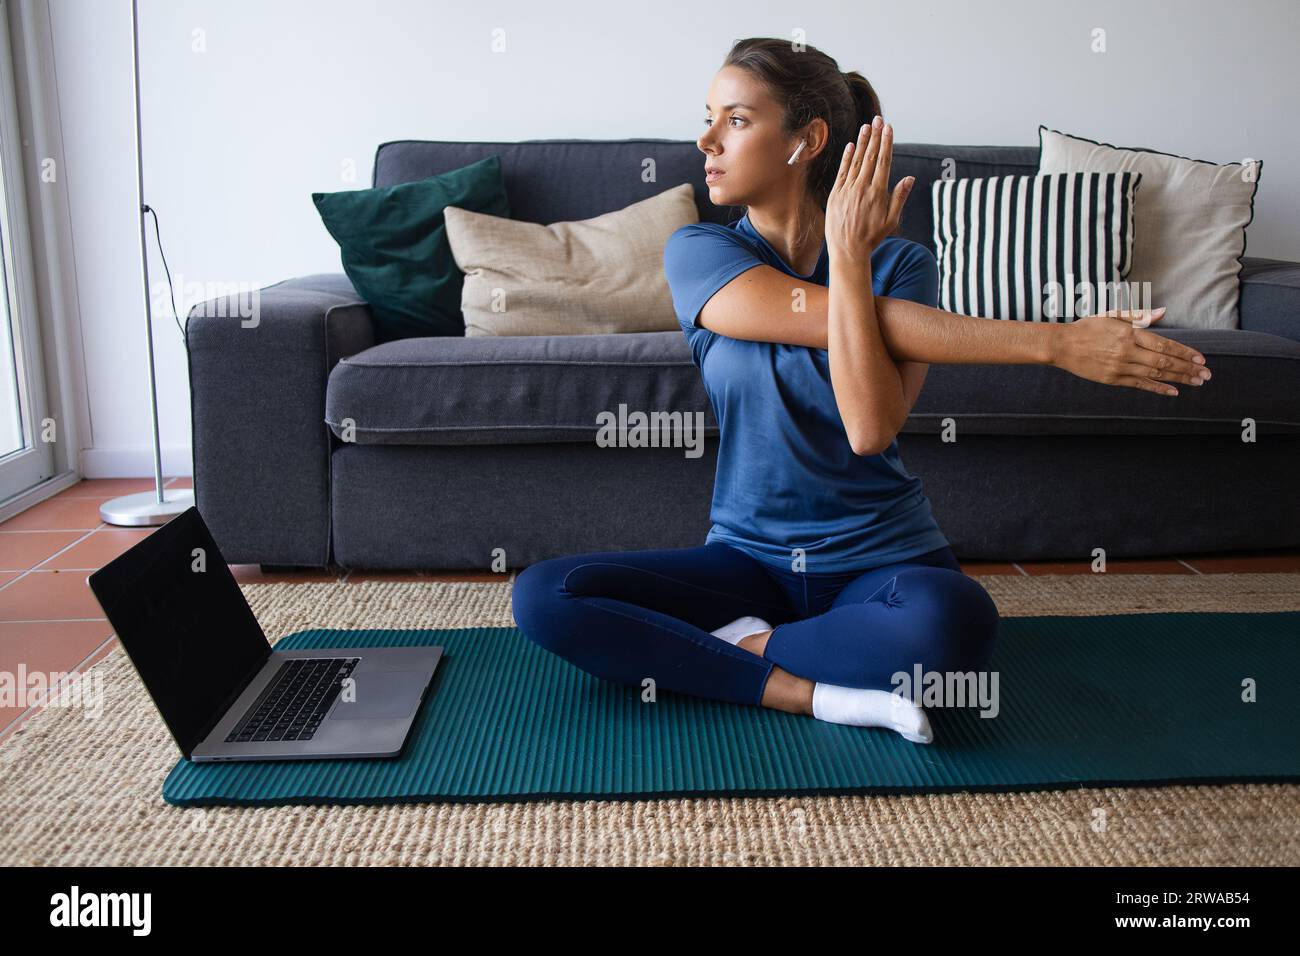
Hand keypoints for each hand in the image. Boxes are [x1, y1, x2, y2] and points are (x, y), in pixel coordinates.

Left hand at [825, 116, 914, 261]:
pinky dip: (846, 158)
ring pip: (856, 161)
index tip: (889, 128)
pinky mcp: (835, 194)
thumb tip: (909, 178)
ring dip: (862, 142)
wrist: (847, 250)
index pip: (884, 162)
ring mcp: (847, 190)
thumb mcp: (891, 220)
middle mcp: (862, 188)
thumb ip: (899, 197)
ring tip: (866, 126)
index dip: (886, 143)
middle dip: (875, 136)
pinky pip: (842, 172)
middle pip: (870, 157)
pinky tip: (851, 145)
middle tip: (878, 119)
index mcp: (878, 193)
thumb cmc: (872, 237)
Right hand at [1052, 306, 1210, 395]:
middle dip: (1187, 368)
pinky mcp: (1113, 379)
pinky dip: (1158, 388)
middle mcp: (1127, 351)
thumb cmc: (1088, 327)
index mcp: (1129, 333)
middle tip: (1206, 374)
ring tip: (1196, 382)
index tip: (1201, 359)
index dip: (1185, 352)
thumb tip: (1162, 312)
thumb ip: (1138, 315)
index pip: (1164, 344)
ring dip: (1178, 379)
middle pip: (1164, 362)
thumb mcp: (1113, 315)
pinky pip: (1140, 385)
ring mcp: (1120, 367)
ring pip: (1155, 374)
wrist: (1062, 345)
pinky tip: (1173, 391)